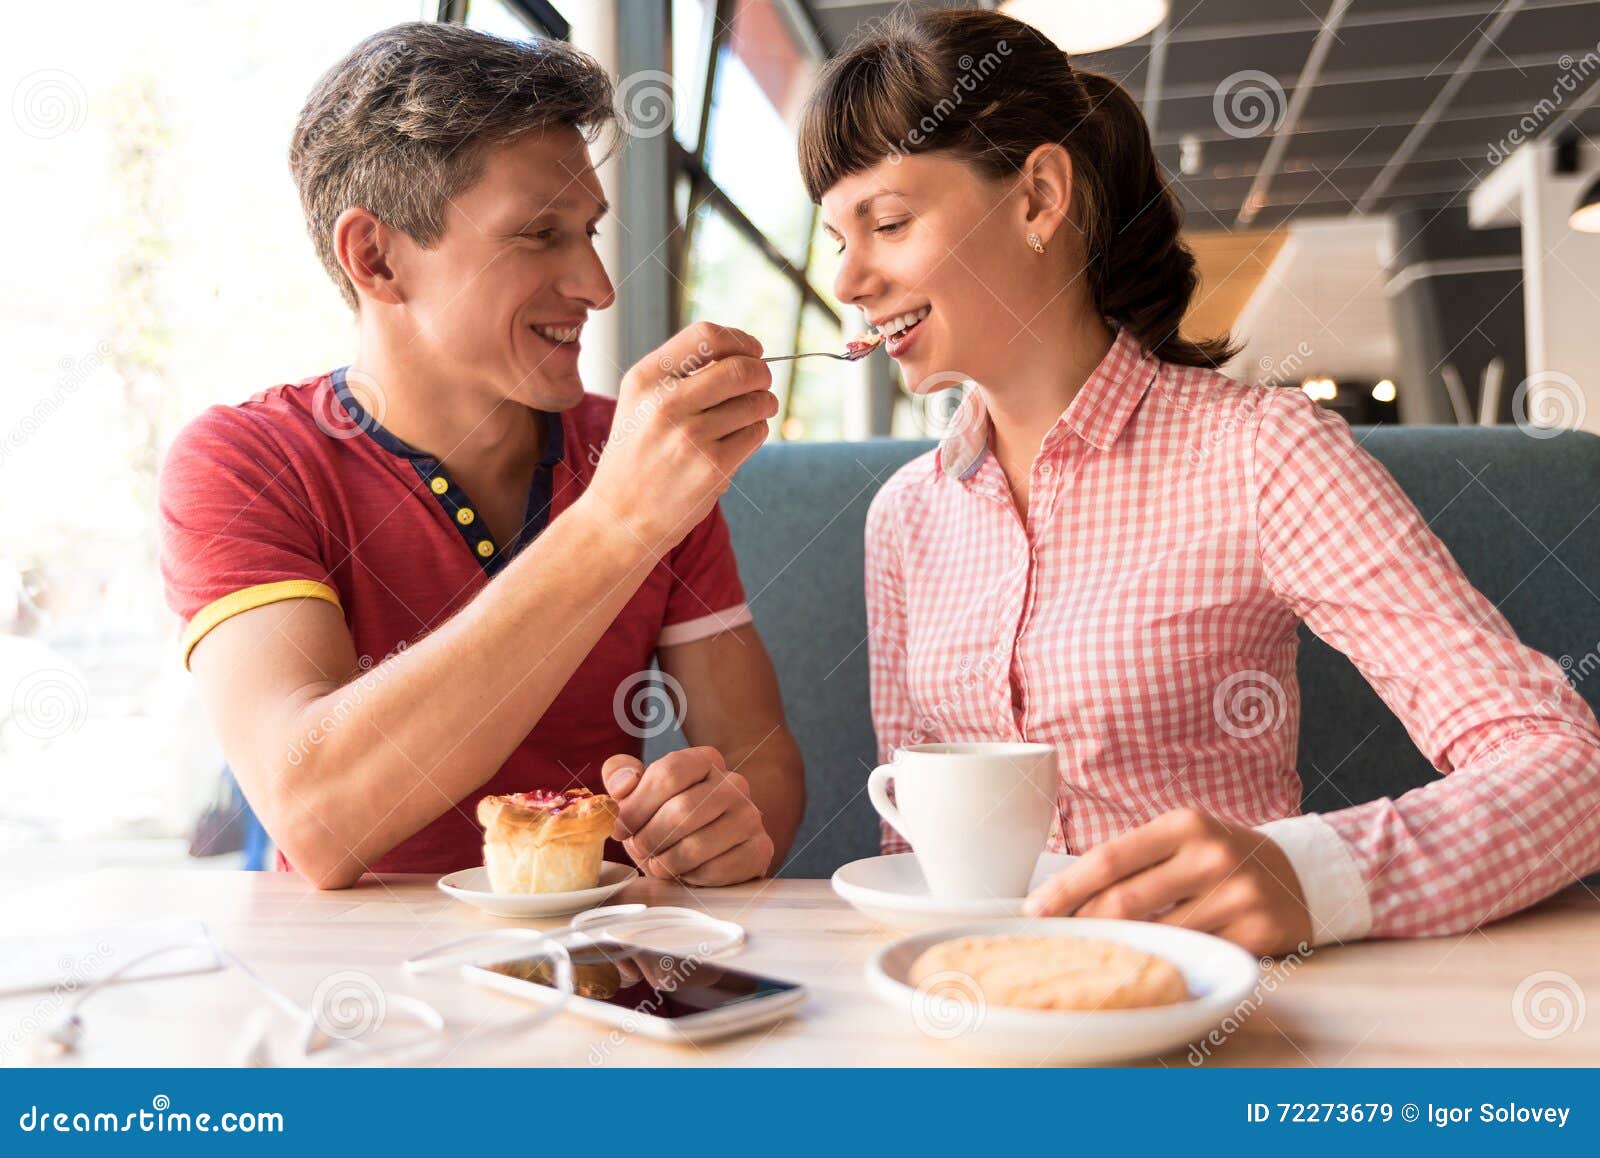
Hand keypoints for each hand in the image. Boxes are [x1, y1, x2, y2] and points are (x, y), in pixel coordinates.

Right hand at [586, 322, 774, 553]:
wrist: (619, 518)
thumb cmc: (638, 456)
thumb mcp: (640, 402)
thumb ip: (682, 373)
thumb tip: (745, 351)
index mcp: (645, 378)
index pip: (707, 336)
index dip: (741, 340)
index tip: (753, 351)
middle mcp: (665, 402)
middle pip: (742, 368)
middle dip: (762, 374)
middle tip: (761, 385)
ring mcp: (690, 436)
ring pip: (756, 402)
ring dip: (763, 405)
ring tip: (748, 415)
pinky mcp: (712, 467)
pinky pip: (756, 433)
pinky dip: (756, 433)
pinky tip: (737, 442)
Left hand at [601, 747, 773, 885]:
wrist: (709, 848)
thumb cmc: (667, 818)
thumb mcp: (638, 791)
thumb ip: (620, 775)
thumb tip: (623, 786)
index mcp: (706, 760)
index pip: (668, 773)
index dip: (637, 806)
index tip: (620, 828)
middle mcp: (734, 783)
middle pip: (681, 810)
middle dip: (649, 837)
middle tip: (638, 849)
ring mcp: (751, 816)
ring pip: (697, 845)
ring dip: (667, 861)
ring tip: (658, 863)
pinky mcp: (759, 850)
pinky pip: (715, 870)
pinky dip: (691, 878)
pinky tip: (687, 872)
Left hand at [1023, 808, 1312, 955]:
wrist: (1299, 874)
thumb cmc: (1218, 857)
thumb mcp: (1180, 839)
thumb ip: (1132, 860)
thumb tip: (1060, 893)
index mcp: (1184, 824)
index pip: (1110, 858)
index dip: (1066, 888)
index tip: (1034, 910)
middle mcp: (1213, 855)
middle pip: (1127, 901)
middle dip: (1084, 924)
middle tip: (1056, 939)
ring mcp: (1240, 895)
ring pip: (1159, 935)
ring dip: (1123, 949)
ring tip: (1098, 955)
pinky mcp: (1260, 933)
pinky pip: (1195, 956)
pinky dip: (1166, 962)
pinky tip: (1149, 966)